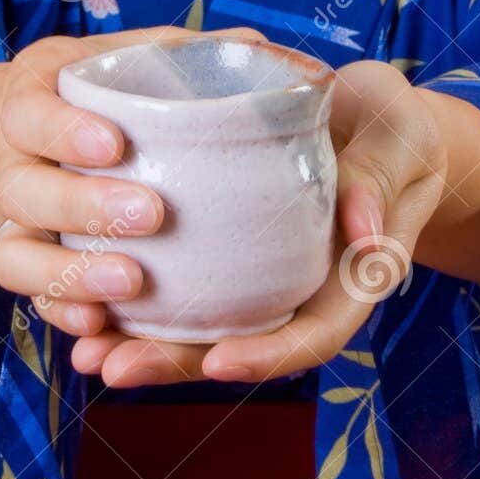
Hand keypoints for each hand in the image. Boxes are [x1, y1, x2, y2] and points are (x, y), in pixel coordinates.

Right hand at [0, 24, 269, 338]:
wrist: (29, 134)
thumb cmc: (99, 90)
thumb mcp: (125, 55)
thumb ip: (184, 53)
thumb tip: (260, 45)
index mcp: (32, 96)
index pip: (32, 113)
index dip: (66, 131)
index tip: (116, 144)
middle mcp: (13, 160)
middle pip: (24, 191)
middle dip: (84, 206)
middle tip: (151, 213)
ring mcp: (15, 218)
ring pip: (15, 255)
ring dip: (71, 274)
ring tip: (132, 282)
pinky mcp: (26, 262)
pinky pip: (30, 298)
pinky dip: (61, 313)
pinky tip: (101, 327)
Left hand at [65, 59, 449, 387]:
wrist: (374, 112)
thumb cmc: (395, 125)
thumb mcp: (399, 140)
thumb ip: (381, 179)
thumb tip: (364, 234)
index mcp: (352, 277)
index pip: (313, 335)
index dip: (266, 355)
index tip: (216, 360)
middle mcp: (301, 288)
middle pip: (241, 344)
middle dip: (175, 363)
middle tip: (109, 366)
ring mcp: (262, 274)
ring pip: (202, 322)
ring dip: (141, 341)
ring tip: (81, 349)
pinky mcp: (229, 247)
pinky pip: (183, 281)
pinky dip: (135, 295)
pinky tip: (80, 293)